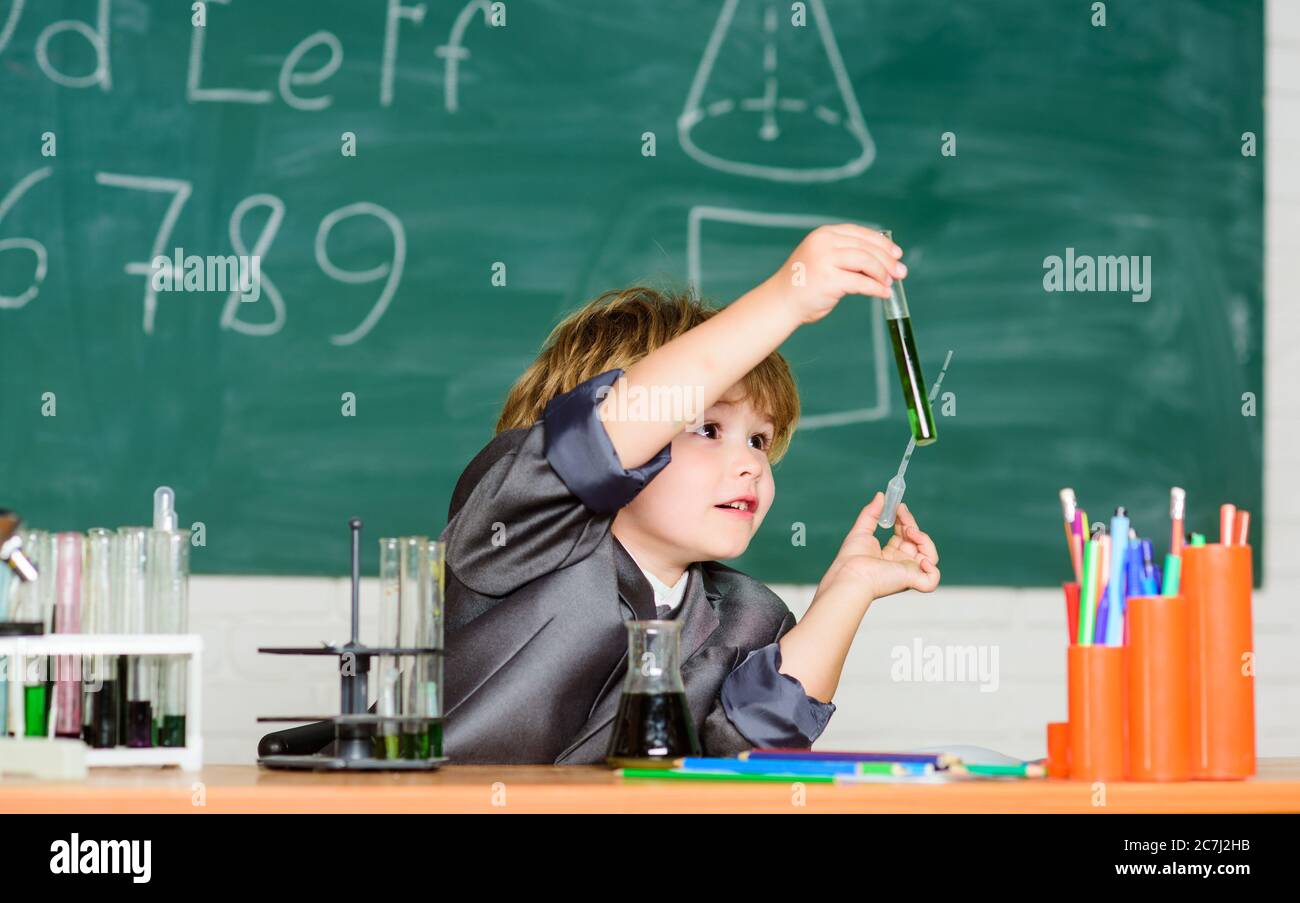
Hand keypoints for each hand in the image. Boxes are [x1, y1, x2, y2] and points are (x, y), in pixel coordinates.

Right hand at [759, 224, 905, 325]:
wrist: (781, 302)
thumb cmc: (804, 284)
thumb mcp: (825, 260)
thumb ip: (847, 256)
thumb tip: (883, 261)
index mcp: (824, 234)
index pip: (860, 233)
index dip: (881, 243)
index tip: (897, 253)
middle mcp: (824, 243)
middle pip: (866, 247)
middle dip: (887, 260)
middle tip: (901, 272)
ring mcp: (825, 260)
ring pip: (866, 262)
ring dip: (883, 273)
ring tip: (890, 283)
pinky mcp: (829, 279)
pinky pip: (861, 283)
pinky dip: (876, 288)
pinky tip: (883, 293)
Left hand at [814, 491, 939, 605]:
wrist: (850, 574)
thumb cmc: (851, 558)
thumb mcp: (861, 530)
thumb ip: (871, 512)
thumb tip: (881, 495)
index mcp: (889, 556)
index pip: (905, 536)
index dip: (904, 521)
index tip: (899, 507)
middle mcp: (900, 565)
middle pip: (918, 543)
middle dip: (911, 524)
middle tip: (901, 512)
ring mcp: (908, 574)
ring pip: (930, 557)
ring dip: (924, 539)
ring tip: (909, 531)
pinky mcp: (913, 581)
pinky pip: (932, 580)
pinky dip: (932, 569)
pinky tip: (922, 559)